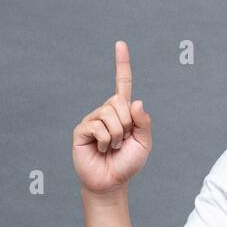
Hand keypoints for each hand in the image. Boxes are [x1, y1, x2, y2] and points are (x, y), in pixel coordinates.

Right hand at [73, 40, 152, 195]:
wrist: (111, 182)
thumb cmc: (128, 163)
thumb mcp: (144, 143)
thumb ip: (144, 123)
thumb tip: (135, 101)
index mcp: (122, 111)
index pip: (122, 83)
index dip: (122, 64)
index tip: (120, 44)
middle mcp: (106, 111)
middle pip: (120, 102)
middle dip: (127, 125)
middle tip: (122, 142)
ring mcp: (92, 119)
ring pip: (111, 115)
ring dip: (118, 136)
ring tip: (112, 147)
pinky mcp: (81, 130)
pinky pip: (99, 127)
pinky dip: (107, 141)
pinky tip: (102, 149)